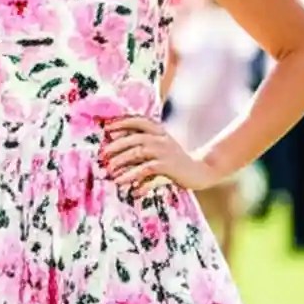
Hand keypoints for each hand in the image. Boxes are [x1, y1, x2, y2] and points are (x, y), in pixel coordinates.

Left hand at [101, 117, 221, 196]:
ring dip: (120, 161)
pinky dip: (132, 175)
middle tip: (102, 154)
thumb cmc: (177, 160)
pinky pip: (145, 169)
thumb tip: (117, 147)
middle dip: (116, 145)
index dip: (122, 122)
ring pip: (137, 152)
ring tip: (109, 170)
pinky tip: (122, 182)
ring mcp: (164, 151)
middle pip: (134, 137)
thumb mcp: (162, 148)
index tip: (107, 128)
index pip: (138, 121)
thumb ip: (144, 145)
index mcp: (159, 131)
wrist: (201, 171)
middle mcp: (161, 138)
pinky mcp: (167, 166)